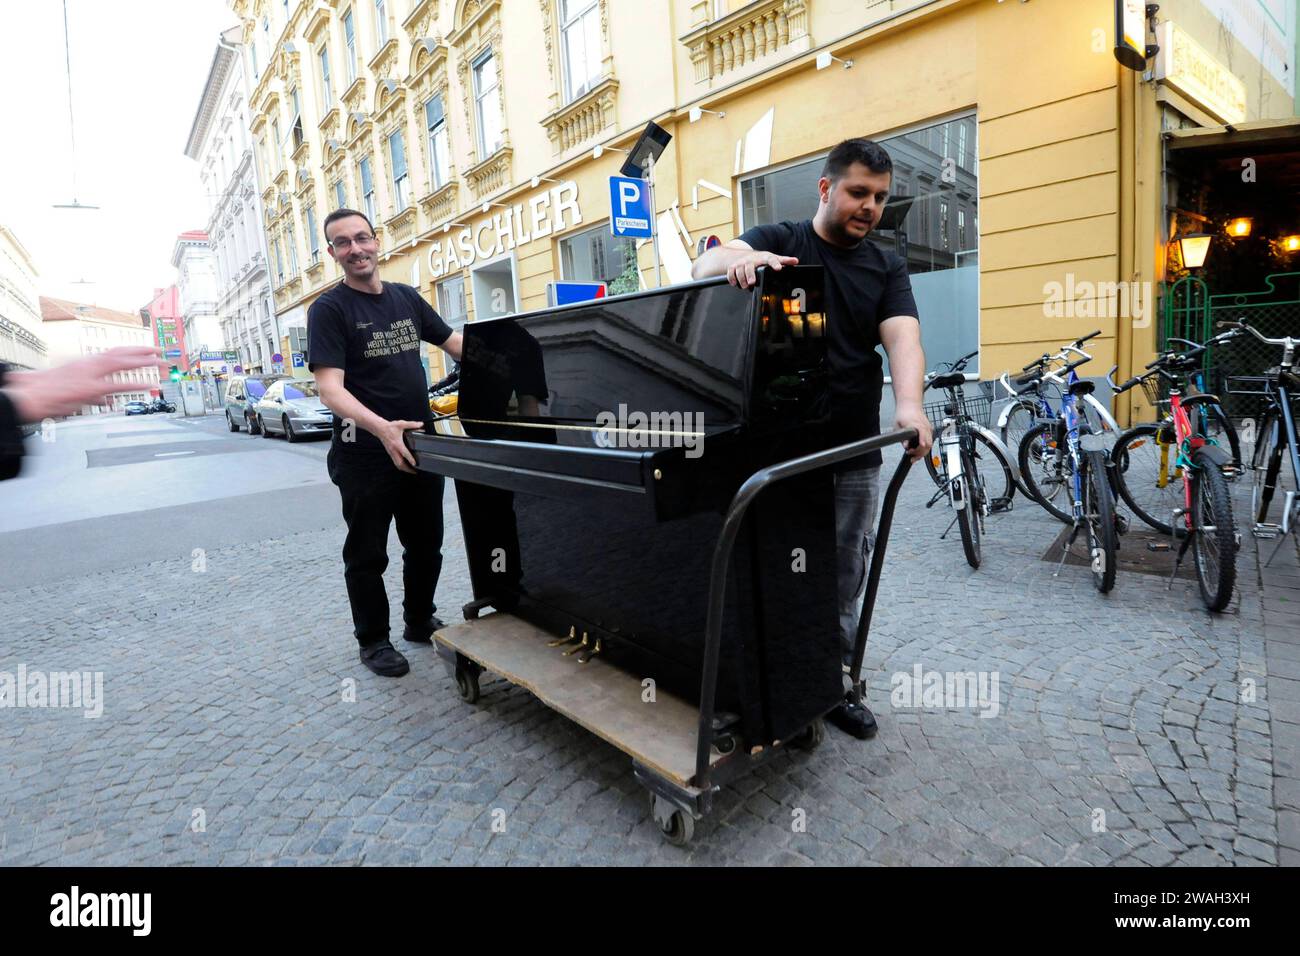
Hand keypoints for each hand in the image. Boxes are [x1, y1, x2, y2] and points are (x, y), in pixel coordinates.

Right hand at [3, 347, 169, 422]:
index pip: (114, 352)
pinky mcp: (91, 388)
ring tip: (162, 363)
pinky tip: (149, 385)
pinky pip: (119, 385)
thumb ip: (95, 395)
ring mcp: (91, 375)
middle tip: (162, 351)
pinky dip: (135, 384)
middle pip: (122, 353)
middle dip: (144, 351)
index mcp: (87, 363)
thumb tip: (107, 401)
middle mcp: (90, 365)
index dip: (133, 349)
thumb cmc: (47, 393)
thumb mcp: (75, 390)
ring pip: (123, 363)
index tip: (148, 348)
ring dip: (144, 363)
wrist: (30, 394)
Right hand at [376, 419, 422, 473]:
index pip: (404, 453)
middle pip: (400, 463)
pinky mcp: (390, 453)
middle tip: (415, 471)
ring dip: (404, 469)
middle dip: (407, 469)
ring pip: (397, 464)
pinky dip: (400, 465)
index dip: (410, 459)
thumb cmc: (390, 427)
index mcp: (397, 444)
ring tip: (411, 471)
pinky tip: (405, 466)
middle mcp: (394, 450)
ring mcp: (391, 452)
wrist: (380, 429)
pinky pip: (395, 462)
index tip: (415, 464)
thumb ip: (411, 424)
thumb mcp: (401, 424)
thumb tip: (421, 424)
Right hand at [726, 251, 797, 288]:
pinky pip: (730, 272)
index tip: (778, 268)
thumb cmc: (761, 258)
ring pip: (739, 269)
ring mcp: (741, 263)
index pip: (771, 259)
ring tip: (745, 286)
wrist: (744, 254)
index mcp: (764, 257)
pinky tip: (735, 283)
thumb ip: (784, 260)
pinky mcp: (733, 267)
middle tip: (752, 282)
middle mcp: (752, 259)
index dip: (775, 263)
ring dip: (741, 278)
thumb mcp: (773, 257)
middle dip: (750, 274)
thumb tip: (796, 261)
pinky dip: (732, 278)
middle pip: (749, 265)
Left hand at [894, 402, 932, 461]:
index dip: (922, 441)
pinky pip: (930, 441)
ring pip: (930, 444)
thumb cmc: (903, 414)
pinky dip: (924, 448)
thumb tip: (906, 446)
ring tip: (913, 455)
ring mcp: (928, 428)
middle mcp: (925, 426)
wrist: (910, 405)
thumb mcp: (897, 425)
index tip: (921, 446)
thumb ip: (902, 437)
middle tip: (911, 456)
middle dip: (920, 452)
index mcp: (916, 424)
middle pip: (928, 443)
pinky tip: (917, 451)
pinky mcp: (929, 430)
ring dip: (922, 452)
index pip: (922, 433)